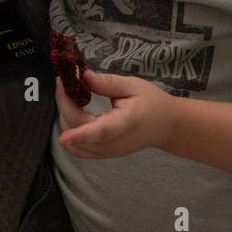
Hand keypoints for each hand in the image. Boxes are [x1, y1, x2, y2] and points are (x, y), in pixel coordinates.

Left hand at [54, 69, 177, 159]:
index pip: (100, 132)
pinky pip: (79, 149)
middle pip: (79, 129)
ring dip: (65, 118)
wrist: (167, 126)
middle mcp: (112, 143)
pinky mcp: (103, 154)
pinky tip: (72, 113)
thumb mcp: (133, 86)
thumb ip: (107, 83)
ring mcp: (107, 152)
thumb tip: (83, 76)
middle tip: (63, 81)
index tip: (63, 138)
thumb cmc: (152, 103)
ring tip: (68, 95)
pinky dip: (70, 132)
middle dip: (64, 104)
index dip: (81, 135)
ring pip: (74, 143)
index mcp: (123, 123)